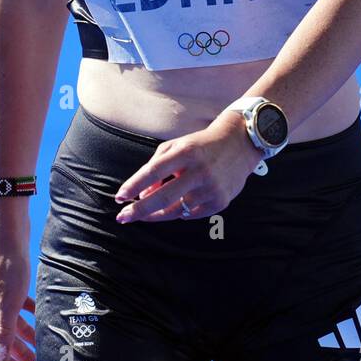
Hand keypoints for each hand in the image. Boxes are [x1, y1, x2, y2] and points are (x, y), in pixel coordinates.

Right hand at [0, 213, 34, 360]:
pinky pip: (15, 306)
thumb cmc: (9, 266)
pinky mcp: (4, 283)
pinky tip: (40, 315)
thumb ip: (5, 329)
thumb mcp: (10, 301)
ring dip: (25, 334)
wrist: (8, 231)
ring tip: (42, 344)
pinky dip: (26, 313)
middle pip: (1, 337)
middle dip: (18, 352)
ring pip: (9, 321)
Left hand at [113, 110, 263, 223]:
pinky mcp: (221, 201)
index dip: (134, 185)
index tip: (119, 197)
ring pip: (176, 210)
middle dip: (139, 210)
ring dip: (157, 214)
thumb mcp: (177, 146)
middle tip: (122, 217)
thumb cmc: (200, 145)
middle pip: (163, 197)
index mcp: (186, 152)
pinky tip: (176, 206)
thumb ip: (156, 167)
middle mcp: (199, 171)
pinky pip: (192, 214)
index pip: (154, 171)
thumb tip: (143, 196)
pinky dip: (180, 212)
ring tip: (145, 214)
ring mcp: (212, 188)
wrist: (240, 143)